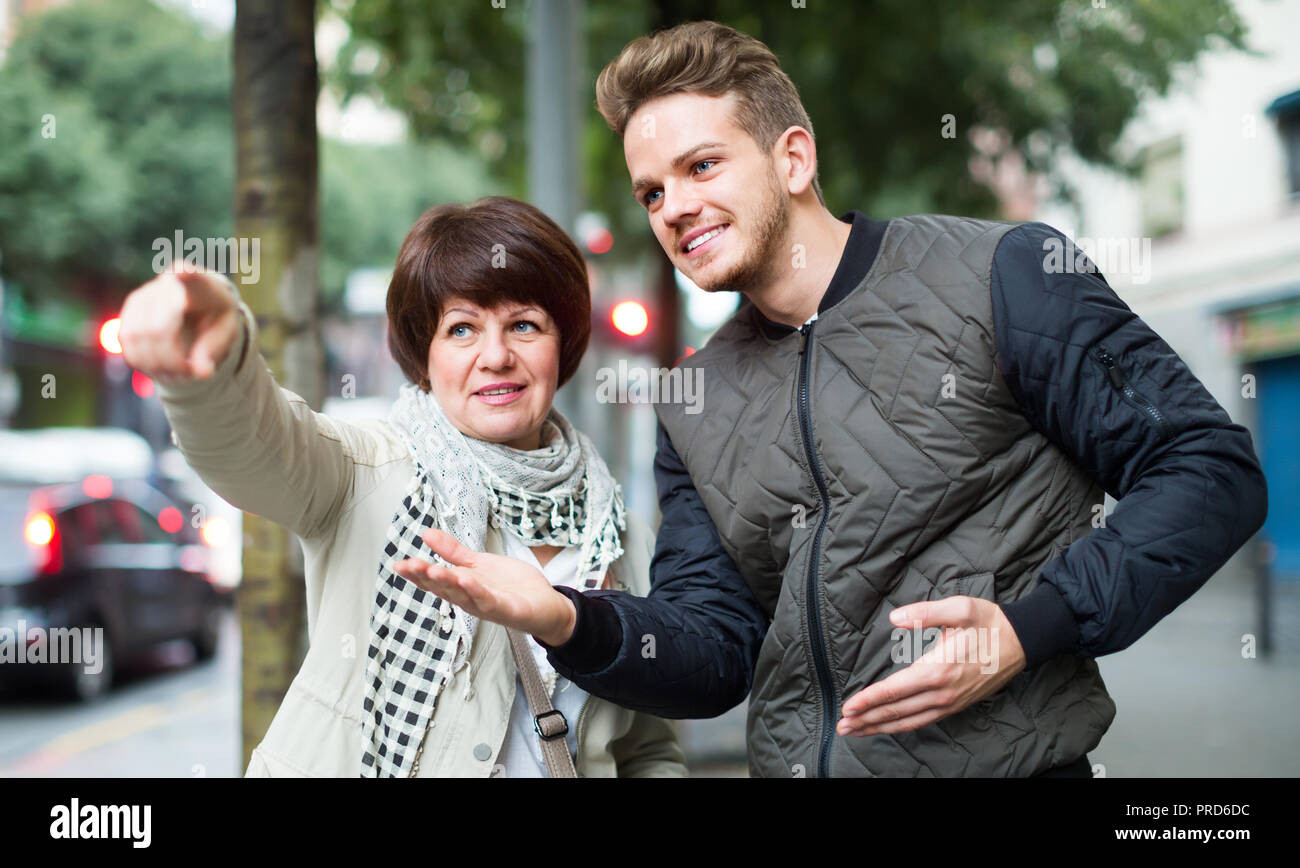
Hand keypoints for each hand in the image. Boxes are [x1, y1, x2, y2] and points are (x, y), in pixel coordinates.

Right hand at [118, 264, 239, 381]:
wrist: (197, 306)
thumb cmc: (215, 318)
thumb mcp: (226, 333)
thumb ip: (214, 350)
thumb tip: (202, 373)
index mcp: (201, 286)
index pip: (192, 278)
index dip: (186, 275)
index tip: (182, 271)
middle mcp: (167, 285)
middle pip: (158, 329)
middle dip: (172, 359)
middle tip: (189, 373)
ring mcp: (143, 297)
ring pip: (136, 337)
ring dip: (156, 363)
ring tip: (178, 370)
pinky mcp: (129, 312)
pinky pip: (126, 342)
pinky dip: (142, 361)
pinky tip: (160, 365)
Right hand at [393, 528, 577, 645]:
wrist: (546, 603)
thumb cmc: (512, 586)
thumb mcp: (479, 563)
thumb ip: (453, 552)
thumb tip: (426, 533)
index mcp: (462, 586)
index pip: (435, 580)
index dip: (416, 573)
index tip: (399, 564)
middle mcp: (470, 598)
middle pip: (444, 588)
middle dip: (426, 576)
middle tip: (409, 564)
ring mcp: (488, 606)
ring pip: (462, 595)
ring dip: (447, 583)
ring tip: (432, 569)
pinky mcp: (507, 610)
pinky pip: (490, 601)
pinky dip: (477, 592)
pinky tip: (466, 580)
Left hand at [836, 596, 1025, 736]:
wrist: (1022, 641)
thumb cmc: (988, 622)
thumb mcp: (960, 608)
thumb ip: (925, 612)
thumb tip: (895, 617)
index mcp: (939, 669)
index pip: (895, 690)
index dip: (869, 700)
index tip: (848, 707)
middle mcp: (942, 692)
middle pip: (897, 711)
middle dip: (867, 719)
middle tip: (842, 725)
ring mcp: (950, 702)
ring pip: (908, 721)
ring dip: (880, 727)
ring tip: (856, 731)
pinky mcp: (956, 705)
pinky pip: (923, 721)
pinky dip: (901, 726)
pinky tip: (887, 726)